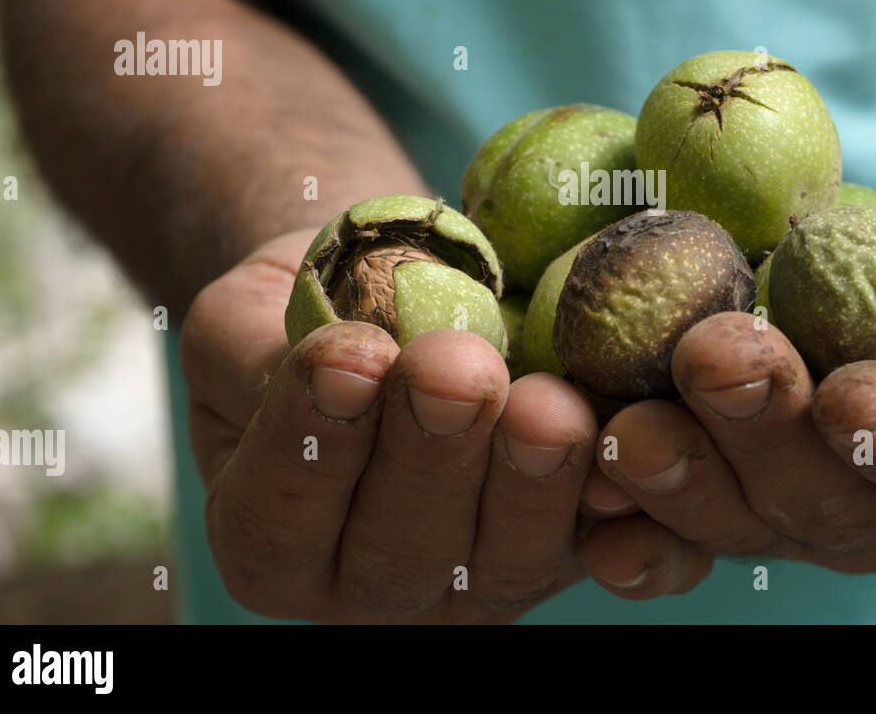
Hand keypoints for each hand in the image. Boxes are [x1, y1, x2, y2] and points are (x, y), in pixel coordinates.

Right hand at [180, 230, 602, 621]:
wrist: (404, 295)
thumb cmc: (311, 308)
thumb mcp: (246, 316)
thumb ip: (258, 347)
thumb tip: (345, 355)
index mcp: (274, 537)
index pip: (279, 516)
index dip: (313, 442)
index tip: (348, 355)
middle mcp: (375, 580)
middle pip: (402, 555)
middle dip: (434, 458)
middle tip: (457, 370)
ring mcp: (482, 579)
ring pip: (511, 561)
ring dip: (534, 481)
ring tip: (545, 405)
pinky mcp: (574, 551)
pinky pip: (614, 549)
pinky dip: (629, 508)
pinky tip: (628, 444)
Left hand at [573, 180, 875, 592]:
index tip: (854, 394)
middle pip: (816, 494)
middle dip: (760, 430)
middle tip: (715, 356)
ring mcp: (788, 510)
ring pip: (729, 514)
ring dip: (674, 472)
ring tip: (626, 421)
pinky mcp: (716, 490)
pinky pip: (665, 522)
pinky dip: (622, 517)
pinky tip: (581, 493)